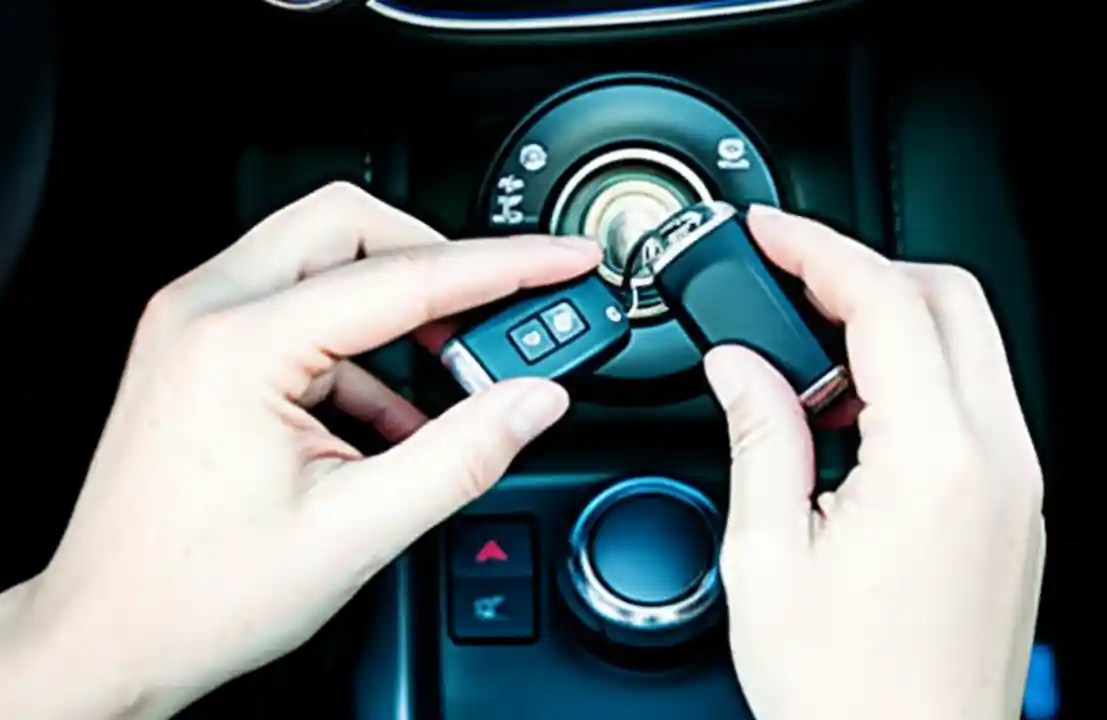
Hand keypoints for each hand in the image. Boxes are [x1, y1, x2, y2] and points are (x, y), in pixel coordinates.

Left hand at [0, 182, 601, 718]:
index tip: (561, 260)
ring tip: (446, 377)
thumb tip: (533, 399)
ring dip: (395, 307)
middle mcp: (206, 312)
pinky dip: (359, 347)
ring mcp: (196, 327)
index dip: (505, 265)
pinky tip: (392, 414)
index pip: (405, 274)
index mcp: (241, 342)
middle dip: (437, 261)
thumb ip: (463, 453)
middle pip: (352, 226)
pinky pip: (298, 309)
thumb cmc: (195, 594)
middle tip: (496, 312)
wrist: (108, 638)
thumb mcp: (356, 529)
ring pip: (323, 259)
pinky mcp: (201, 352)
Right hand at [706, 207, 1045, 719]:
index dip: (816, 248)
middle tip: (788, 283)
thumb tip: (739, 365)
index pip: (886, 302)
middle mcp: (997, 462)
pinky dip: (914, 381)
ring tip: (806, 370)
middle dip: (865, 270)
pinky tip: (850, 422)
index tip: (768, 232)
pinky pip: (972, 404)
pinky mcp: (1012, 510)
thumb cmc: (847, 694)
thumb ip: (758, 437)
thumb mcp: (767, 559)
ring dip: (890, 327)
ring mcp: (1016, 486)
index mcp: (934, 462)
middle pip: (950, 298)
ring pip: (967, 346)